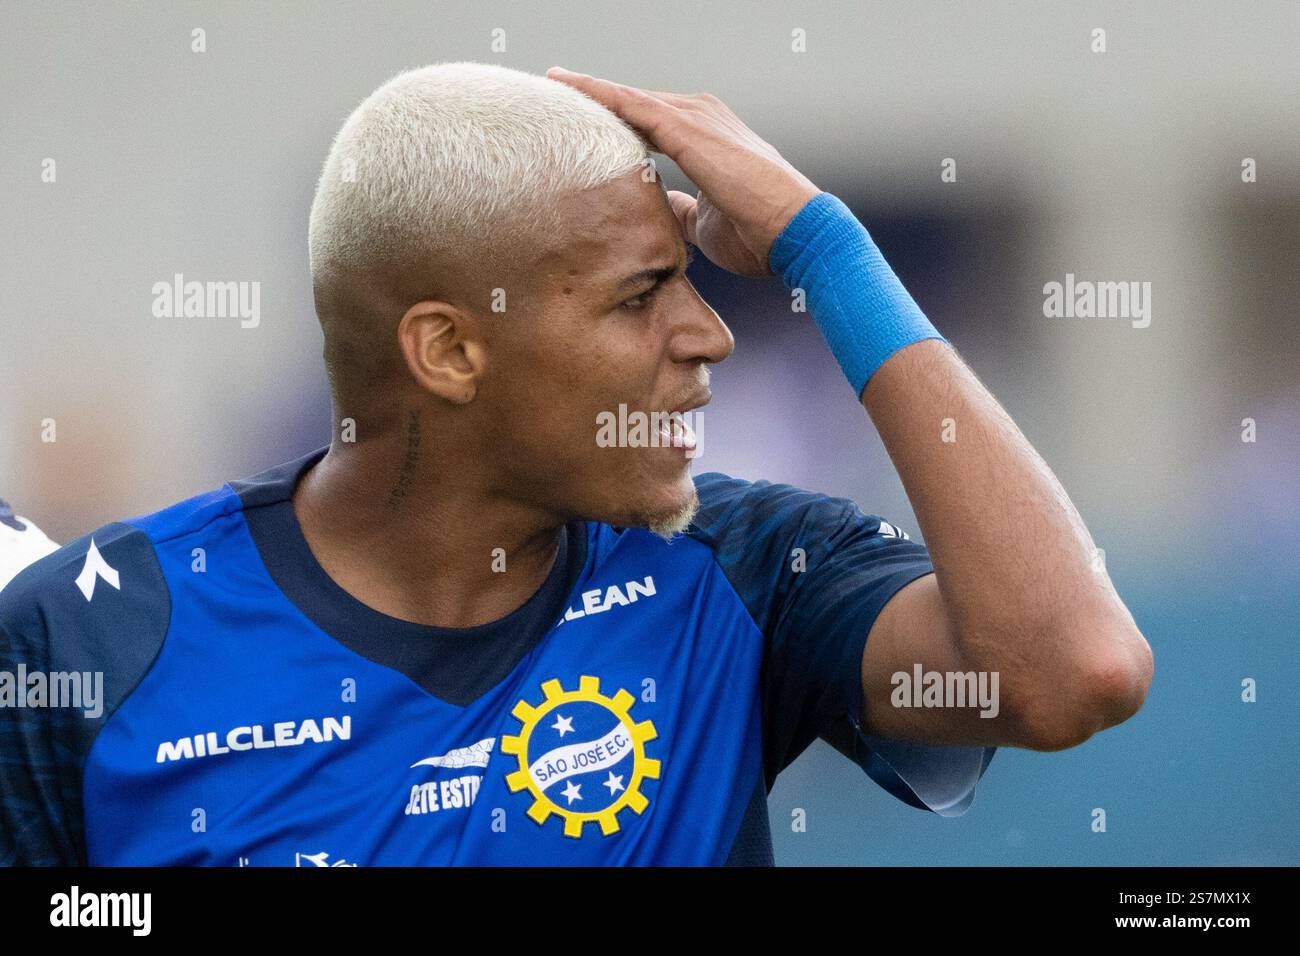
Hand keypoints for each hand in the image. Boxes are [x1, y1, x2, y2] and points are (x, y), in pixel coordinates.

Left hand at [546, 67, 819, 276]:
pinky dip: (600, 95)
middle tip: (555, 89)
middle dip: (596, 98)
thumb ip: (681, 208)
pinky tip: (571, 90)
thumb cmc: (759, 233)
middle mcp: (701, 118)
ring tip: (554, 83)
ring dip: (591, 90)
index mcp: (706, 138)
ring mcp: (696, 118)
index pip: (649, 123)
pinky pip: (633, 105)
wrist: (796, 232)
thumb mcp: (706, 220)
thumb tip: (661, 208)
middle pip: (635, 104)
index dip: (615, 118)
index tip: (581, 118)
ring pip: (630, 98)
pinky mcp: (688, 128)